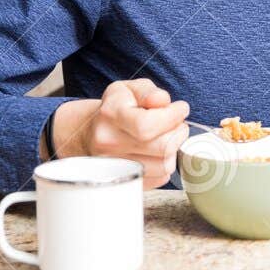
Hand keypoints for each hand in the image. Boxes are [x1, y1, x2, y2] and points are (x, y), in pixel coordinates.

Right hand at [51, 79, 188, 188]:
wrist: (88, 133)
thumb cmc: (115, 109)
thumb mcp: (128, 89)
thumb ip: (148, 91)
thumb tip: (162, 101)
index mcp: (110, 115)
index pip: (147, 124)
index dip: (172, 116)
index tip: (181, 108)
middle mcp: (109, 142)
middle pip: (162, 147)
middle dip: (179, 132)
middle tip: (178, 124)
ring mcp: (115, 166)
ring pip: (164, 166)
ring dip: (174, 150)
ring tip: (168, 137)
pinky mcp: (125, 180)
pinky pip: (160, 179)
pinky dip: (165, 164)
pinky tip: (159, 152)